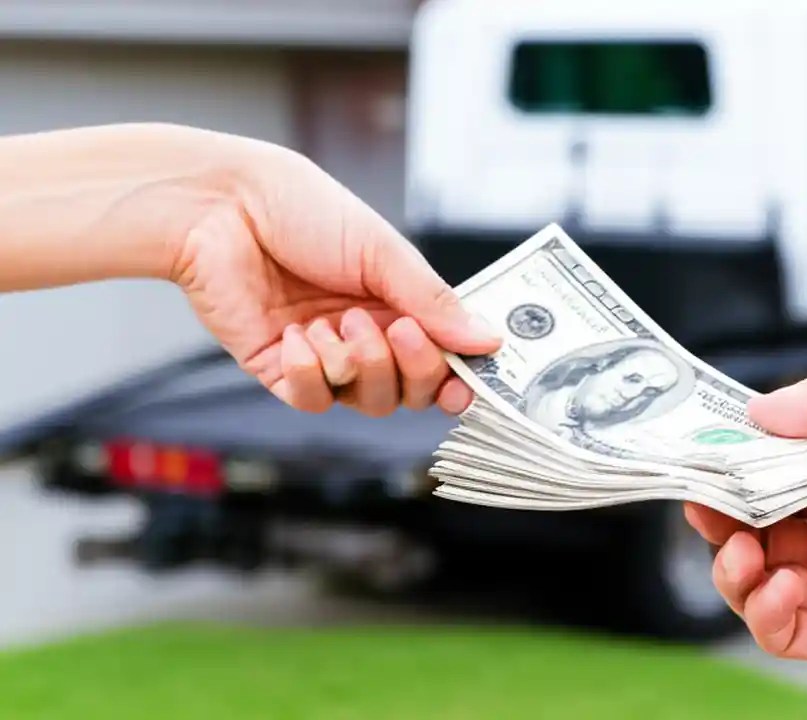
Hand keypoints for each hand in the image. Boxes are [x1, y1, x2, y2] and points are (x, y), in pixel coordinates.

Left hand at [170, 141, 499, 416]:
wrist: (221, 207)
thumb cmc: (300, 209)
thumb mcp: (382, 250)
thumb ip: (435, 301)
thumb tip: (489, 339)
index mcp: (398, 302)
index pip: (442, 358)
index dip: (457, 377)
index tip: (466, 383)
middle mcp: (366, 333)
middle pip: (412, 390)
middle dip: (412, 368)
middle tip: (396, 329)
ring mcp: (324, 354)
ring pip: (369, 400)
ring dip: (360, 364)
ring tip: (337, 321)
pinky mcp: (279, 369)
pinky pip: (312, 399)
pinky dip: (310, 373)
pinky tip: (295, 336)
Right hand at [686, 364, 806, 663]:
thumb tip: (753, 413)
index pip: (760, 483)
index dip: (725, 479)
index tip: (701, 470)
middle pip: (748, 537)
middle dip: (718, 526)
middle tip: (709, 511)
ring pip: (755, 589)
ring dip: (732, 572)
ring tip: (745, 553)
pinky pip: (786, 633)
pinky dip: (766, 613)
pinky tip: (783, 585)